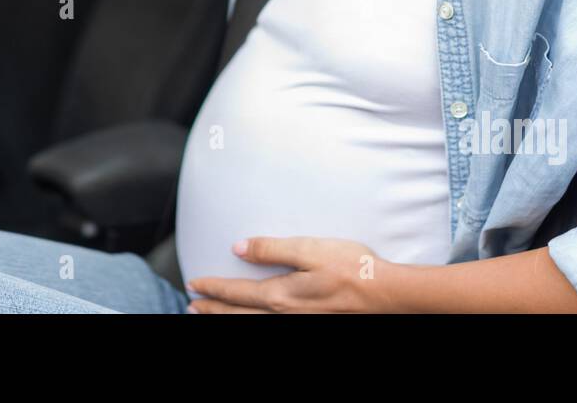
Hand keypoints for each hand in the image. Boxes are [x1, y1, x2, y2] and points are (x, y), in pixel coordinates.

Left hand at [185, 236, 397, 312]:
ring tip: (209, 318)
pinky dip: (251, 325)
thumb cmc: (351, 267)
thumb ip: (272, 249)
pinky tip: (250, 320)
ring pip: (251, 327)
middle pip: (238, 316)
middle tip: (191, 306)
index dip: (213, 289)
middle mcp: (284, 316)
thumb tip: (239, 247)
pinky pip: (270, 330)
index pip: (236, 293)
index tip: (194, 284)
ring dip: (227, 322)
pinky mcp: (310, 326)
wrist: (385, 294)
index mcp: (281, 295)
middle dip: (212, 311)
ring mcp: (297, 325)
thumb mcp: (309, 248)